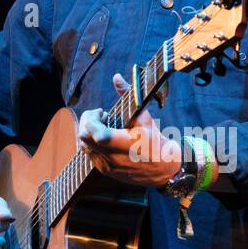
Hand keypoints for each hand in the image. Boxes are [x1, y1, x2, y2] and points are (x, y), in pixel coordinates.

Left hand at [78, 72, 181, 187]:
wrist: (164, 170)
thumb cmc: (156, 142)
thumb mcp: (145, 117)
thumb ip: (128, 95)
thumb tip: (116, 77)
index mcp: (125, 145)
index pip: (95, 134)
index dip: (92, 119)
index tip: (103, 112)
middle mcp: (113, 158)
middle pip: (83, 138)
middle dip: (88, 123)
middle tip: (102, 118)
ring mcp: (107, 167)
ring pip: (83, 146)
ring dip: (90, 133)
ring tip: (106, 127)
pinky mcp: (105, 171)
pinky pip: (89, 154)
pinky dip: (93, 143)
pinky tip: (107, 139)